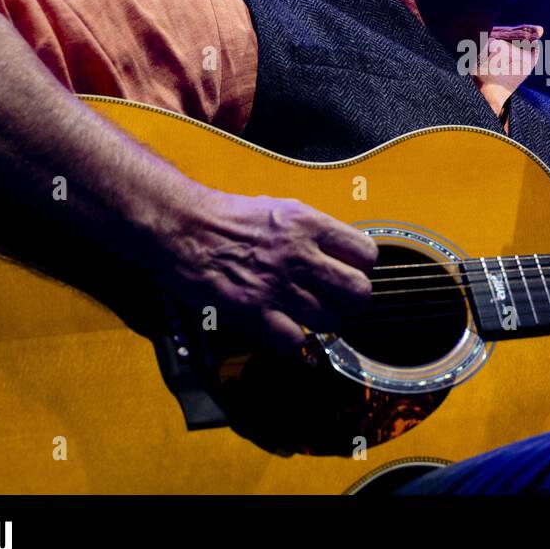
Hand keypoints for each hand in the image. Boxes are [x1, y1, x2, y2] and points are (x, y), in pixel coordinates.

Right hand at [156, 188, 376, 353]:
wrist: (182, 227)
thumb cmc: (230, 216)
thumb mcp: (282, 208)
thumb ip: (315, 232)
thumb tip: (343, 254)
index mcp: (310, 224)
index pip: (367, 254)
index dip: (361, 267)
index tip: (348, 270)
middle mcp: (300, 255)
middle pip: (358, 292)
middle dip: (351, 300)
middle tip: (336, 298)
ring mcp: (278, 286)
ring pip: (331, 320)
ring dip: (323, 321)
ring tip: (308, 312)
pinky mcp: (253, 311)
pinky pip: (294, 340)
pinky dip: (293, 339)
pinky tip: (283, 326)